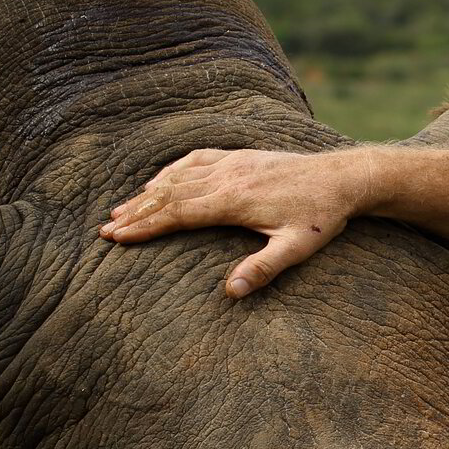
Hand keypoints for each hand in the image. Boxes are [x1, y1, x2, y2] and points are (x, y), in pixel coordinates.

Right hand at [101, 147, 372, 297]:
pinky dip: (171, 171)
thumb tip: (232, 291)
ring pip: (178, 176)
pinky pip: (195, 159)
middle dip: (136, 212)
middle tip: (106, 228)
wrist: (343, 177)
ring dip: (147, 193)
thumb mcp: (297, 247)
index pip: (178, 213)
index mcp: (234, 200)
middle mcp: (226, 176)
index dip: (146, 226)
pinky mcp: (240, 156)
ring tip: (121, 209)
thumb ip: (265, 268)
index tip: (118, 237)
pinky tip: (158, 180)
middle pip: (169, 194)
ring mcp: (232, 163)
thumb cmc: (321, 215)